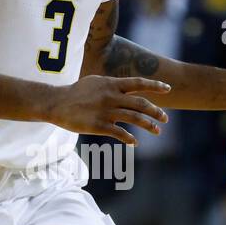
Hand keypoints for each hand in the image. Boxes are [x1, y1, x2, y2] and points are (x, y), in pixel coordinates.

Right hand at [47, 75, 170, 145]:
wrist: (57, 103)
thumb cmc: (76, 92)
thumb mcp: (95, 82)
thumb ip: (112, 84)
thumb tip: (126, 86)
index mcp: (112, 84)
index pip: (138, 83)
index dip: (155, 86)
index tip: (168, 89)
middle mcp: (111, 96)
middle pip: (141, 103)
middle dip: (156, 111)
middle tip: (165, 119)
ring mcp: (106, 112)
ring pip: (134, 118)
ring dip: (149, 125)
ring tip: (157, 131)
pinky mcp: (99, 126)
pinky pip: (120, 133)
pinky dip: (130, 139)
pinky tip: (135, 143)